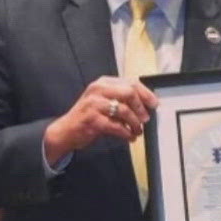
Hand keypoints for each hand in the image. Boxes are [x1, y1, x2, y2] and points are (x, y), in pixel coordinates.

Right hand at [43, 76, 157, 164]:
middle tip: (145, 119)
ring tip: (137, 131)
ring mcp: (93, 104)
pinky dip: (126, 133)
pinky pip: (116, 126)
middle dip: (141, 108)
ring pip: (124, 110)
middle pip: (129, 93)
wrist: (66, 130)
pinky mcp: (91, 119)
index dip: (146, 94)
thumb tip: (146, 104)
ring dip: (135, 123)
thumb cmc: (89, 116)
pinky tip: (129, 137)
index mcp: (103, 82)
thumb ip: (121, 98)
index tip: (154, 104)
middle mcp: (98, 90)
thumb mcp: (103, 101)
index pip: (131, 82)